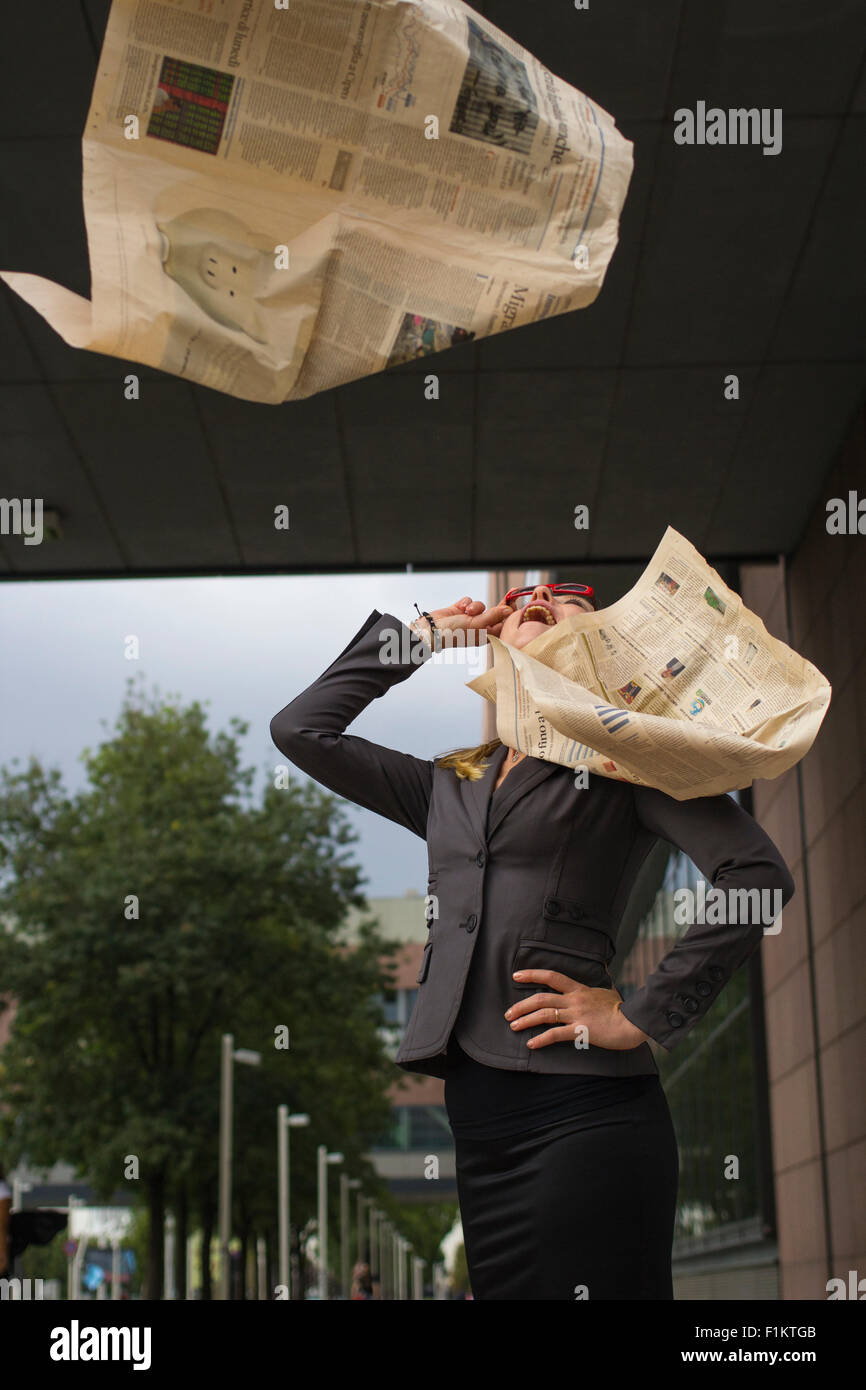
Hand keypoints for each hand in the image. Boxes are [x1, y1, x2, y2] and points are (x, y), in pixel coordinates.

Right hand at [418, 595, 513, 646]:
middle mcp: (479, 627)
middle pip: (494, 613)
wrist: (432, 628)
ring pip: (481, 605)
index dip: (509, 613)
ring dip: (475, 606)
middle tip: (511, 592)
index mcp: (486, 635)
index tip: (516, 601)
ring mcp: (470, 618)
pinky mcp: (460, 610)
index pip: (502, 624)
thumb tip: (508, 610)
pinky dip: (464, 603)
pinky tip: (458, 609)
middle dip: (497, 606)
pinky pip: (469, 601)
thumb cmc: (454, 633)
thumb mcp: (477, 625)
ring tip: (466, 612)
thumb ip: (493, 616)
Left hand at [504, 968, 650, 1050]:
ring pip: (544, 1014)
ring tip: (513, 1026)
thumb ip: (601, 981)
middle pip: (541, 997)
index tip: (516, 975)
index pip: (552, 976)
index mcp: (579, 989)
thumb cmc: (622, 1009)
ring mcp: (577, 1014)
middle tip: (508, 1013)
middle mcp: (574, 999)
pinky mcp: (580, 1030)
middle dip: (521, 1005)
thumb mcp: (609, 989)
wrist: (633, 1022)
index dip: (532, 974)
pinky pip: (556, 1034)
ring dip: (526, 1020)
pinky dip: (541, 1039)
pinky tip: (531, 1044)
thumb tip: (603, 966)